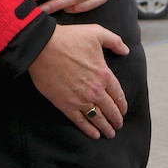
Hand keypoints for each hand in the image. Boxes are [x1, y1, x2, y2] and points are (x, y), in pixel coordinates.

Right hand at [27, 23, 129, 139]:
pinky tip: (94, 135)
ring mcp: (80, 99)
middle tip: (118, 125)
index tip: (123, 111)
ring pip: (98, 118)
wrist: (42, 47)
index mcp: (104, 74)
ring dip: (106, 128)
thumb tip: (125, 50)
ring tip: (109, 133)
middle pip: (110, 110)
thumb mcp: (95, 33)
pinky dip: (89, 130)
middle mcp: (95, 90)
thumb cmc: (68, 38)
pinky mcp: (65, 104)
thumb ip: (114, 41)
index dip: (122, 105)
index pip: (118, 95)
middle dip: (116, 119)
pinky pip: (80, 121)